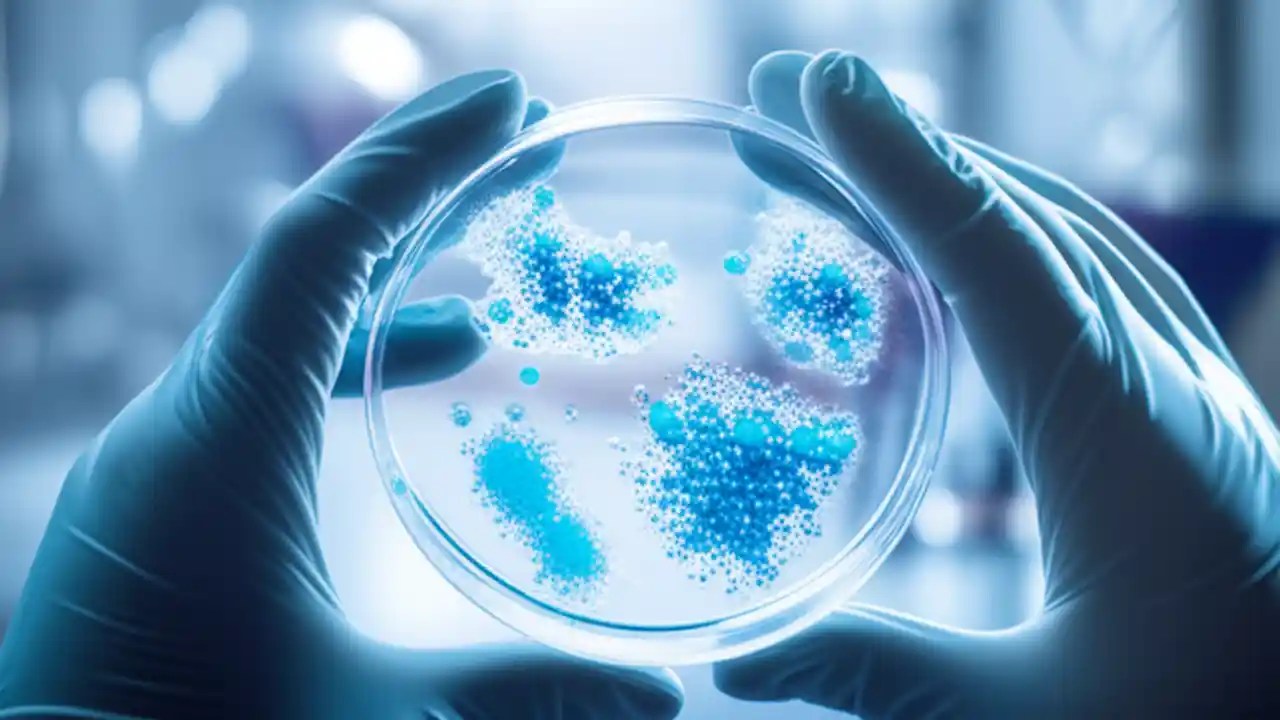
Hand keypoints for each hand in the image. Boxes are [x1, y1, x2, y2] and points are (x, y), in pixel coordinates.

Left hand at [0, 70, 681, 719]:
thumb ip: (527, 694)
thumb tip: (665, 701)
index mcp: (218, 441)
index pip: (321, 244)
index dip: (417, 156)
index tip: (507, 103)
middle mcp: (171, 427)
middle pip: (297, 261)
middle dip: (413, 197)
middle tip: (518, 160)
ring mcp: (153, 464)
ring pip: (275, 330)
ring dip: (383, 294)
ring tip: (488, 305)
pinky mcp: (153, 506)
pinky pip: (254, 391)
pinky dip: (340, 366)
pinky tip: (407, 397)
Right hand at [715, 50, 1279, 717]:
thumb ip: (878, 674)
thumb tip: (737, 663)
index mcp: (1133, 443)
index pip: (998, 260)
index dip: (902, 165)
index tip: (814, 87)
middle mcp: (1174, 386)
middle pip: (1027, 218)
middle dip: (903, 143)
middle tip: (783, 97)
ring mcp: (1194, 388)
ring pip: (1068, 236)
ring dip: (954, 177)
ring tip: (847, 152)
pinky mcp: (1193, 409)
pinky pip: (1095, 279)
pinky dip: (1008, 231)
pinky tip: (957, 245)